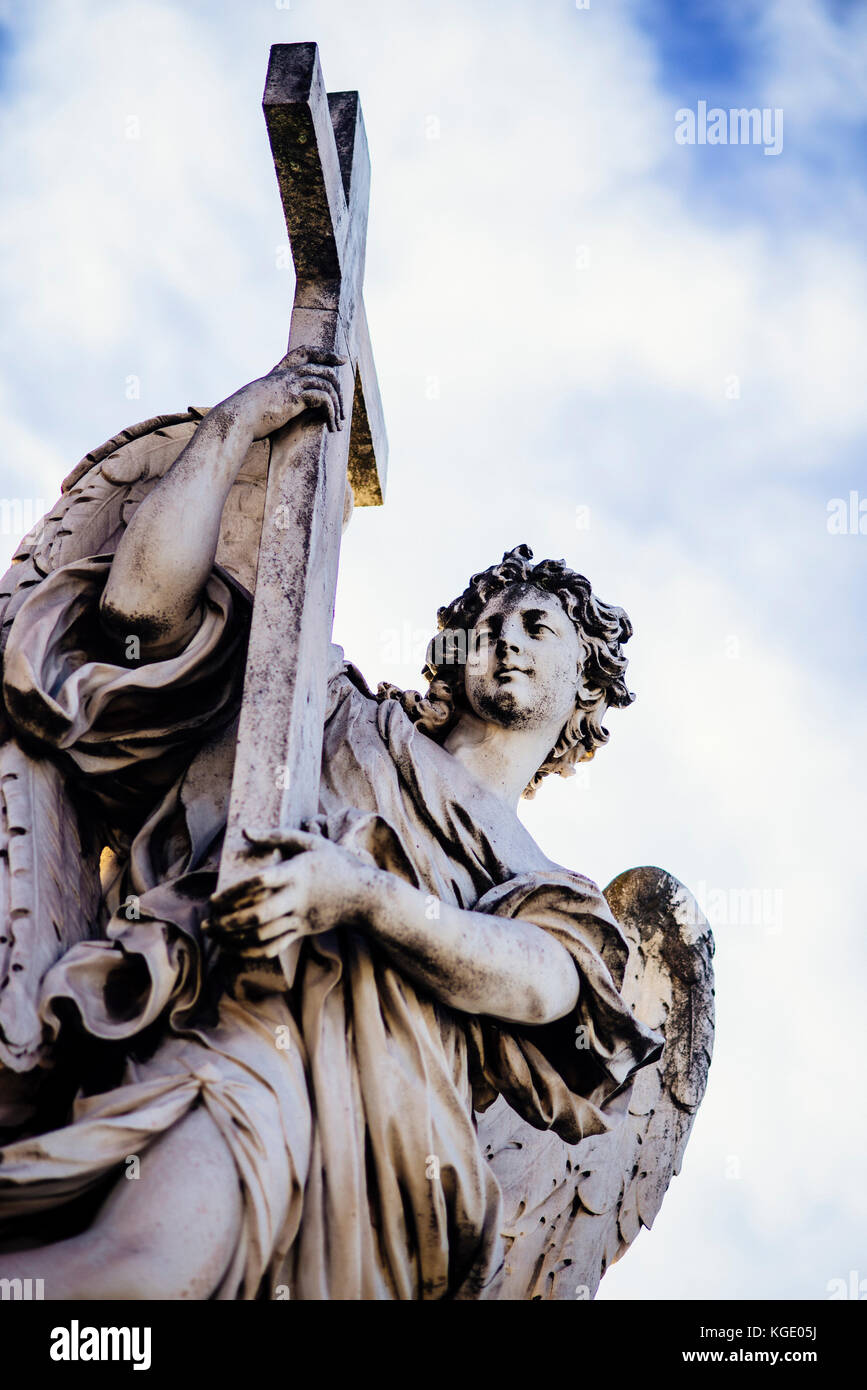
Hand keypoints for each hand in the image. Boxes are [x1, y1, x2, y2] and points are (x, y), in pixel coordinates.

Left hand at [207, 828, 372, 958]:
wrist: (365, 896)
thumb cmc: (336, 863)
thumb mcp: (311, 842)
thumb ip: (277, 835)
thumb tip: (246, 831)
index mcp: (297, 873)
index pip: (260, 883)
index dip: (234, 892)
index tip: (215, 898)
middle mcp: (297, 898)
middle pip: (258, 915)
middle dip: (228, 922)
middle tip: (207, 922)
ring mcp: (300, 918)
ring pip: (263, 935)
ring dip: (234, 938)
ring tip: (214, 934)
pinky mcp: (303, 932)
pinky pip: (273, 947)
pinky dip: (250, 951)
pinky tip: (234, 948)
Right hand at [222, 346, 347, 440]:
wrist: (235, 419)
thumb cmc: (243, 416)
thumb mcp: (258, 402)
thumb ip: (269, 399)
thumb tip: (272, 408)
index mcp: (277, 374)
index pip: (303, 352)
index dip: (323, 353)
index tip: (339, 359)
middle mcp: (285, 375)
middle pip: (321, 368)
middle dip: (338, 385)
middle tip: (344, 406)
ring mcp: (290, 384)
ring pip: (326, 383)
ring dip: (337, 405)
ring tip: (337, 424)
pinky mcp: (294, 398)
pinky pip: (323, 398)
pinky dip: (331, 412)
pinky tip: (331, 425)